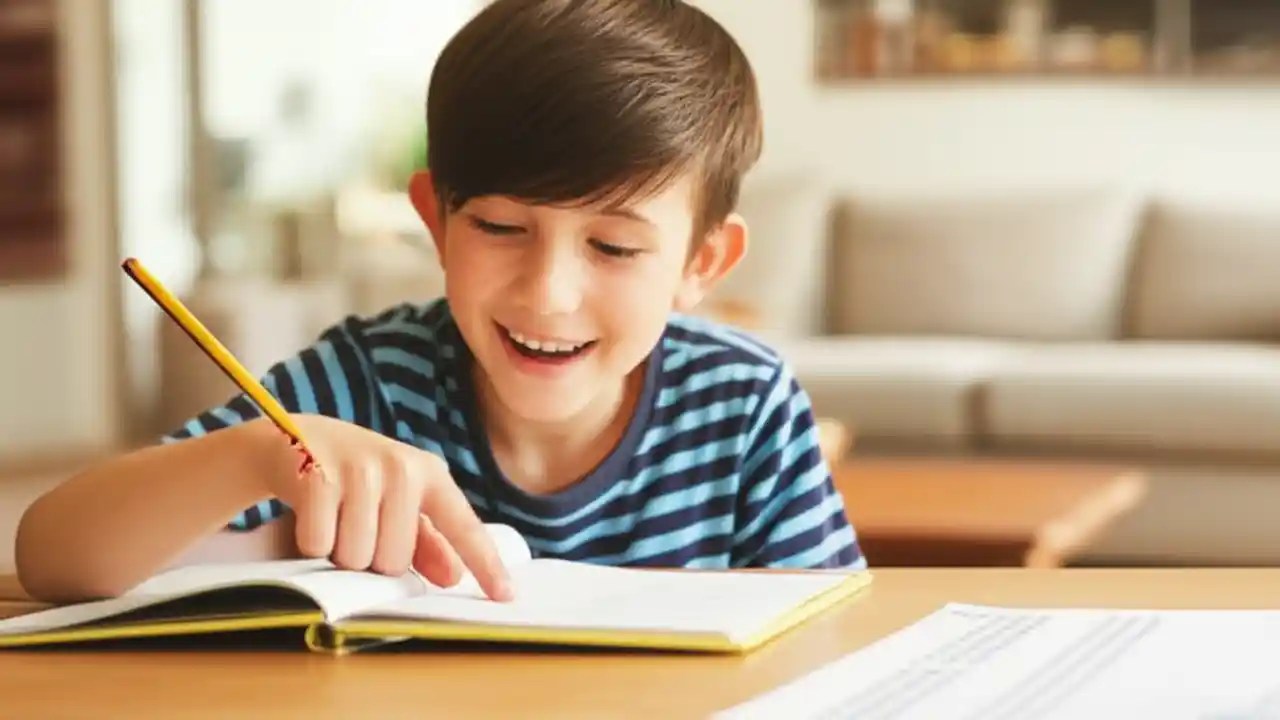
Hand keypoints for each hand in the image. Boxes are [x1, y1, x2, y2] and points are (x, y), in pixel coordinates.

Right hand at [256, 414, 512, 600]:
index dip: (485, 564)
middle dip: (371, 559)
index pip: (463, 526)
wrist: (291, 439)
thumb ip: (426, 540)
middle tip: (356, 526)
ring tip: (334, 519)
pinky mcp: (316, 477)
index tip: (506, 596)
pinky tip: (310, 514)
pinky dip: (308, 543)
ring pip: (356, 559)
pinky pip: (319, 546)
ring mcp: (359, 470)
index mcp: (429, 474)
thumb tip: (453, 576)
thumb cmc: (355, 478)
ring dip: (338, 553)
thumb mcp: (398, 500)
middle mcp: (401, 467)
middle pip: (394, 561)